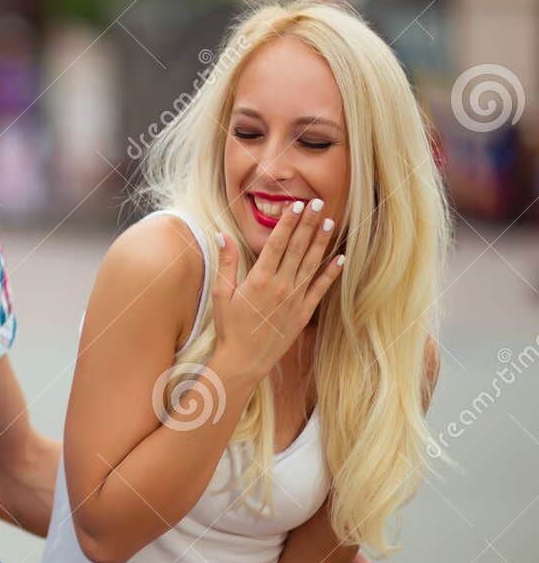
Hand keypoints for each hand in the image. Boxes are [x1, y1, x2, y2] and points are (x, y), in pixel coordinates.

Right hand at [212, 200, 344, 382]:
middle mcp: (281, 286)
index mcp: (259, 279)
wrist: (244, 359)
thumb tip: (221, 234)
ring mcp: (295, 300)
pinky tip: (340, 258)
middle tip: (319, 203)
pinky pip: (320, 289)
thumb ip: (227, 262)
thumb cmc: (230, 326)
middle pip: (297, 248)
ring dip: (321, 242)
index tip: (296, 205)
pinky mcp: (304, 313)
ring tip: (330, 221)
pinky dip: (331, 273)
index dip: (288, 223)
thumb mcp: (221, 293)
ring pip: (311, 264)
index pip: (276, 244)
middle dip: (308, 224)